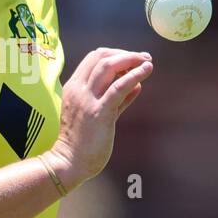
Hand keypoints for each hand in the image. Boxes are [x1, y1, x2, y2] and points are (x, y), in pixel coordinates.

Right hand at [46, 48, 152, 190]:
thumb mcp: (98, 115)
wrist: (69, 163)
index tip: (133, 58)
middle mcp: (78, 89)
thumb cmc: (82, 143)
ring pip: (108, 66)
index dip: (116, 54)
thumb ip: (117, 100)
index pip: (94, 58)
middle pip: (101, 56)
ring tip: (147, 61)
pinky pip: (118, 87)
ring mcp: (87, 100)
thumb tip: (137, 85)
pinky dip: (134, 75)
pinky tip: (146, 70)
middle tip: (144, 57)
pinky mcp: (99, 113)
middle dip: (125, 54)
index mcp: (74, 87)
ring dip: (131, 59)